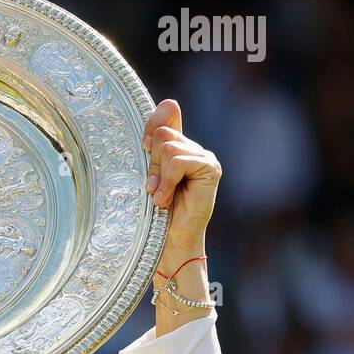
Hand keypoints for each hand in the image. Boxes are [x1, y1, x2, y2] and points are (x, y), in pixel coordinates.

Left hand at [142, 99, 221, 264]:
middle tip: (152, 188)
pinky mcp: (210, 168)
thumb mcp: (149, 175)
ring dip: (158, 176)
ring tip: (160, 197)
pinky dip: (167, 182)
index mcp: (178, 146)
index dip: (151, 124)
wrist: (170, 242)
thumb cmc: (155, 215)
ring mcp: (204, 157)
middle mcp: (192, 148)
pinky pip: (178, 162)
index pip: (167, 111)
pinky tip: (165, 200)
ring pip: (168, 146)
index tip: (143, 147)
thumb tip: (161, 112)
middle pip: (162, 133)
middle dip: (151, 162)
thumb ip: (152, 149)